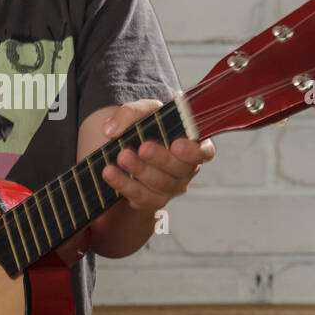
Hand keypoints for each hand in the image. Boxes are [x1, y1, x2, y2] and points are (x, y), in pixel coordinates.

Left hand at [101, 100, 215, 217]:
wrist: (127, 153)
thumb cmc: (145, 129)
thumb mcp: (141, 113)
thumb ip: (129, 113)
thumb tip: (111, 129)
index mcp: (192, 145)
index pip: (204, 152)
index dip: (193, 151)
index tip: (176, 144)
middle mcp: (186, 169)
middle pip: (180, 169)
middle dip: (161, 159)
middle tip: (143, 148)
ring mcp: (171, 188)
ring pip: (160, 184)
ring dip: (140, 170)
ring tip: (122, 157)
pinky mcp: (152, 200)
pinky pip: (140, 196)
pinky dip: (123, 184)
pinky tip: (110, 173)